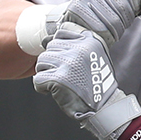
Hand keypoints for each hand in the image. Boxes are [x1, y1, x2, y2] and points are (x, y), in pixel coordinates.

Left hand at [33, 24, 140, 139]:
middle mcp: (79, 48)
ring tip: (61, 82)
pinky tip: (55, 91)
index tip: (66, 60)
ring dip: (47, 74)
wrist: (102, 106)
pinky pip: (38, 79)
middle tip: (66, 75)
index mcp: (89, 40)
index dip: (59, 48)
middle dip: (53, 63)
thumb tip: (48, 38)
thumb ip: (77, 43)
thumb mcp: (95, 55)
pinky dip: (43, 87)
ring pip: (41, 62)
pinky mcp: (59, 78)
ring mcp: (69, 63)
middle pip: (49, 48)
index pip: (61, 33)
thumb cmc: (96, 82)